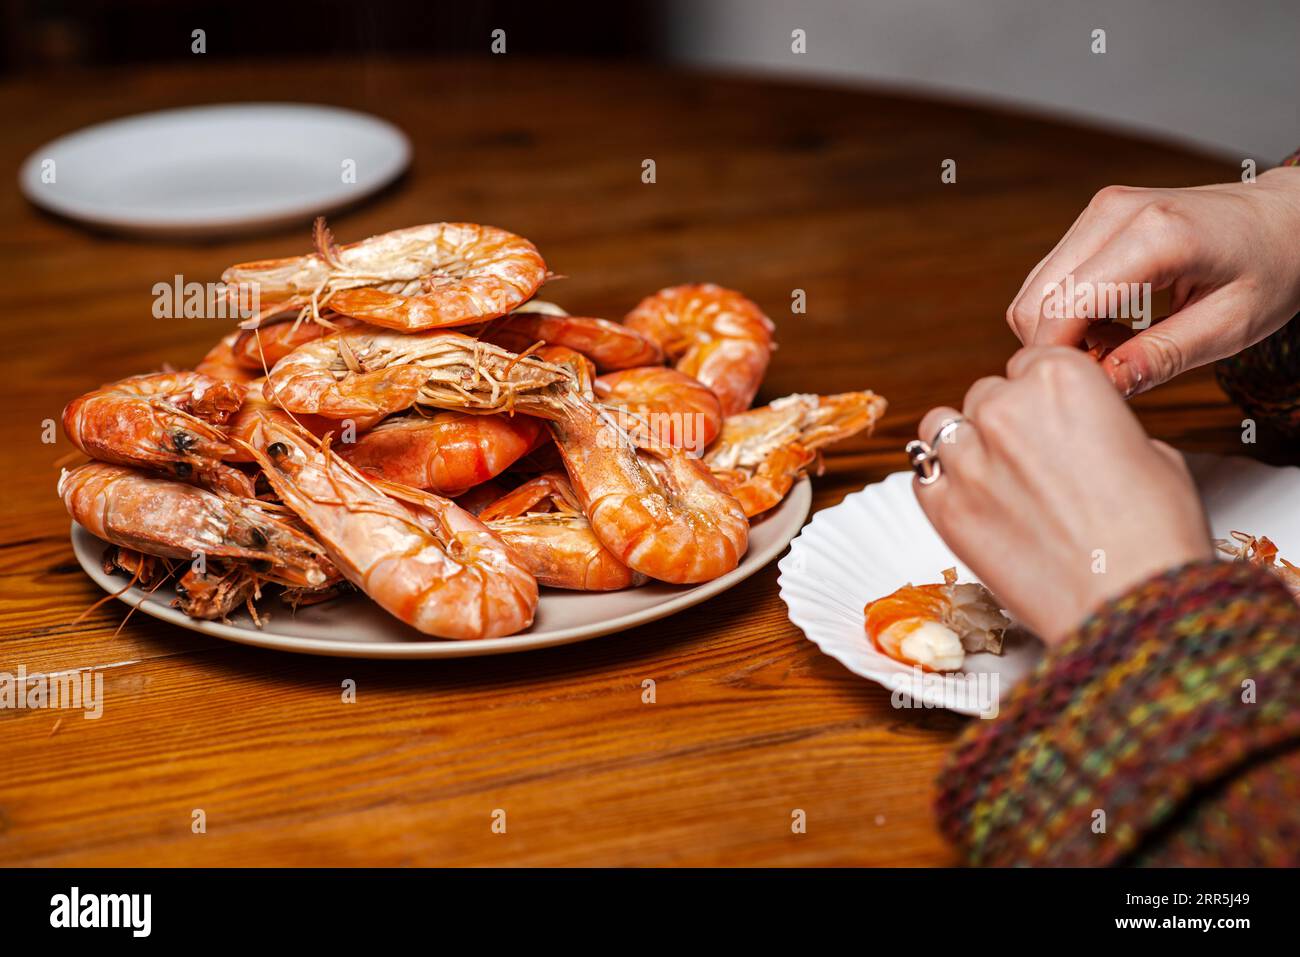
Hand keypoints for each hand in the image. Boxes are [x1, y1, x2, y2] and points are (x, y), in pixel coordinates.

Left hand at [915, 346, 1212, 644]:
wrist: (1131, 604)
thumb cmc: (1155, 534)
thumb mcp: (1150, 451)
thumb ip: (1098, 424)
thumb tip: (1079, 432)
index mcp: (1062, 378)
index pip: (1030, 362)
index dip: (1040, 392)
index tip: (1050, 417)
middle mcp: (1006, 407)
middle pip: (987, 394)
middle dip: (1005, 421)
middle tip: (1032, 463)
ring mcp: (968, 458)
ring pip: (943, 428)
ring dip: (965, 446)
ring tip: (996, 481)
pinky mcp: (943, 507)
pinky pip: (923, 476)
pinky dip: (942, 485)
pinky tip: (974, 507)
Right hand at [1006, 167, 1299, 394]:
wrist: (1288, 218)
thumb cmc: (1271, 268)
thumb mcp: (1230, 327)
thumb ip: (1162, 357)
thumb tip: (1103, 384)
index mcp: (1155, 235)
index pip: (1063, 310)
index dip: (1062, 360)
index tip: (1090, 389)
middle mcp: (1115, 212)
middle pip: (1035, 301)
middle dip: (1056, 348)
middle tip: (1107, 372)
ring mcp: (1101, 210)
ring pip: (1035, 291)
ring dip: (1060, 331)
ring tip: (1115, 346)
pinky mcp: (1094, 217)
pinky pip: (1051, 278)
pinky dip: (1066, 312)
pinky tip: (1109, 324)